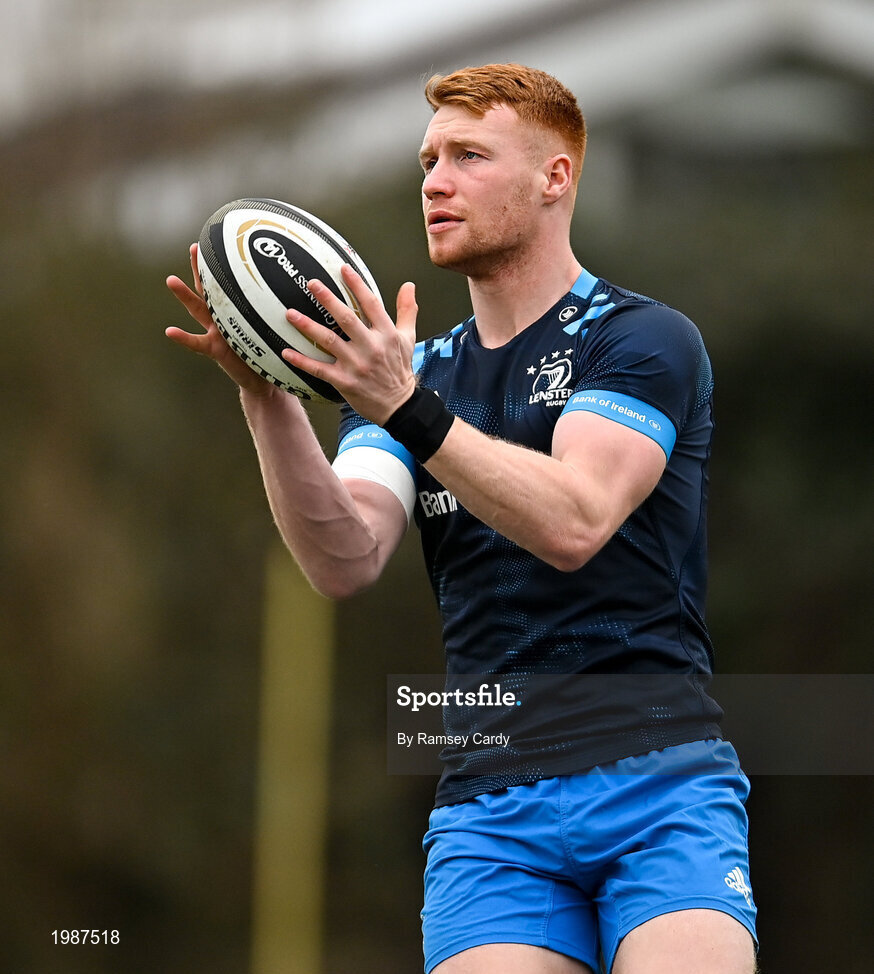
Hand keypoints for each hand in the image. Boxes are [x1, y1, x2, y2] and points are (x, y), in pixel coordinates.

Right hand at [165, 243, 275, 398]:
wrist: (265, 380)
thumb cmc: (274, 352)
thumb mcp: (281, 328)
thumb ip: (290, 310)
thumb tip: (314, 285)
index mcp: (239, 310)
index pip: (232, 282)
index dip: (229, 263)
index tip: (225, 239)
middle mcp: (225, 317)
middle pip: (211, 288)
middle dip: (202, 268)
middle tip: (193, 247)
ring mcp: (216, 332)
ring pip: (198, 309)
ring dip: (184, 295)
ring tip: (171, 280)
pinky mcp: (215, 350)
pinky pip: (197, 343)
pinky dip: (183, 338)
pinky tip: (169, 331)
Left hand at [282, 265, 417, 424]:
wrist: (399, 406)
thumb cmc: (400, 370)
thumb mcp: (408, 339)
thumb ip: (407, 310)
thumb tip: (409, 285)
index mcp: (387, 334)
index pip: (371, 304)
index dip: (357, 285)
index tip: (343, 268)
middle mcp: (371, 347)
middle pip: (347, 319)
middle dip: (328, 299)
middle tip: (311, 284)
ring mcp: (357, 365)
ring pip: (329, 341)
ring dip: (308, 327)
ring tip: (290, 314)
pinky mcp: (345, 382)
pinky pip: (319, 369)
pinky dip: (302, 361)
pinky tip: (286, 352)